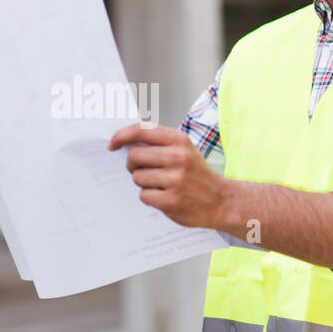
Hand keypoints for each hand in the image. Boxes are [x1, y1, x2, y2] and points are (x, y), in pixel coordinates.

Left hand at [107, 123, 225, 227]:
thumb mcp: (184, 150)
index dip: (121, 136)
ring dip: (143, 183)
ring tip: (160, 185)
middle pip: (134, 155)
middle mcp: (177, 157)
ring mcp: (175, 179)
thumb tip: (124, 141)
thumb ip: (159, 143)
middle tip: (142, 170)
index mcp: (179, 140)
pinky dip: (150, 197)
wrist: (221, 201)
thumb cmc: (196, 174)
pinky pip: (143, 195)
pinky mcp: (171, 200)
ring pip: (137, 177)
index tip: (111, 144)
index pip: (141, 130)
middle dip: (132, 164)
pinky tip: (165, 196)